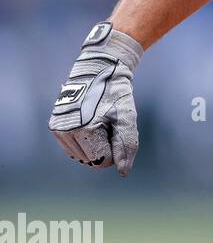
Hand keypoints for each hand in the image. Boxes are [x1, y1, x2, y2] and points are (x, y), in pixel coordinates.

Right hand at [48, 22, 142, 175]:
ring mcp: (58, 130)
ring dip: (94, 144)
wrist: (97, 70)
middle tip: (107, 123)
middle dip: (104, 146)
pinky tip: (88, 123)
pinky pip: (74, 149)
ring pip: (82, 157)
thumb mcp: (127, 117)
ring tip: (97, 121)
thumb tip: (123, 172)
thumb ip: (127, 145)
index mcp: (85, 130)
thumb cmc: (115, 94)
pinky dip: (84, 142)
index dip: (115, 148)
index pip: (103, 160)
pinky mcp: (54, 128)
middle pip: (92, 161)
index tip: (114, 127)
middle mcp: (66, 132)